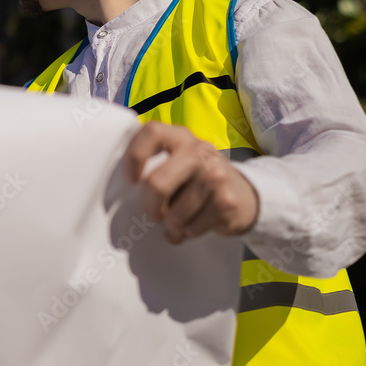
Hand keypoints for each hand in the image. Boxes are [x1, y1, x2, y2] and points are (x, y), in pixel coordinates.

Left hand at [123, 122, 259, 243]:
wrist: (244, 195)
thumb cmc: (196, 179)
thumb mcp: (178, 160)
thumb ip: (156, 162)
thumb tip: (121, 188)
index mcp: (181, 136)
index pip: (151, 132)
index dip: (134, 156)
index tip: (130, 179)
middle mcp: (199, 151)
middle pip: (158, 184)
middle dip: (151, 206)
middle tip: (155, 212)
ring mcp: (216, 176)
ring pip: (175, 215)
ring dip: (172, 225)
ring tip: (178, 220)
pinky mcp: (226, 202)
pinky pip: (191, 228)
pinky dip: (187, 233)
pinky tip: (194, 224)